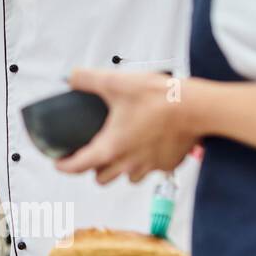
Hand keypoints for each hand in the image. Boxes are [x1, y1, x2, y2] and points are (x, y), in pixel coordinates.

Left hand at [55, 68, 199, 183]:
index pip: (78, 166)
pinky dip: (145, 162)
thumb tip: (71, 77)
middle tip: (92, 153)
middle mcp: (128, 163)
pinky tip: (146, 146)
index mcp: (110, 148)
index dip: (64, 165)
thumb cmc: (158, 98)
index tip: (58, 163)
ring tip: (120, 150)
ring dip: (120, 168)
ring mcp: (150, 166)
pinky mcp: (168, 164)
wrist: (197, 107)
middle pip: (102, 178)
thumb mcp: (115, 82)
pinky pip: (152, 170)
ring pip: (127, 177)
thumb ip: (88, 79)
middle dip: (94, 168)